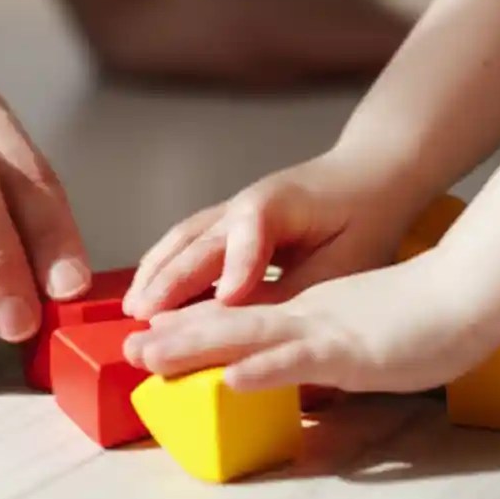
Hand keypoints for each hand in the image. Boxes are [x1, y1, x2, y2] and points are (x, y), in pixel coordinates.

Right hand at [122, 151, 428, 319]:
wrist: (366, 175)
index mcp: (280, 206)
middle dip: (171, 280)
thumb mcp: (347, 261)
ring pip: (182, 240)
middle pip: (200, 240)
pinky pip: (184, 244)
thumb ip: (301, 289)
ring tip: (133, 310)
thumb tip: (262, 323)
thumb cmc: (362, 219)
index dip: (238, 266)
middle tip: (145, 318)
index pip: (252, 232)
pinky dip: (162, 268)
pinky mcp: (223, 223)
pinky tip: (146, 293)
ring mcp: (228, 210)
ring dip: (155, 274)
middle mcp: (244, 204)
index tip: (226, 301)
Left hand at [124, 251, 492, 392]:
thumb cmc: (428, 313)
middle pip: (229, 323)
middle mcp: (306, 314)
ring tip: (150, 356)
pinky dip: (262, 369)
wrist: (470, 287)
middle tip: (130, 347)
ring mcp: (324, 329)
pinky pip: (299, 359)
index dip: (198, 327)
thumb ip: (334, 348)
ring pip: (247, 335)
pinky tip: (230, 377)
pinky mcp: (350, 350)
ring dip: (195, 346)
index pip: (244, 318)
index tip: (158, 336)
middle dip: (176, 337)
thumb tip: (309, 370)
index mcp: (310, 311)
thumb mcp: (366, 332)